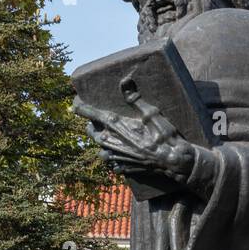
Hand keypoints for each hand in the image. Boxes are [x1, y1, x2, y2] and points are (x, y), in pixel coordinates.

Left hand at [74, 85, 198, 188]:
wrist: (173, 162)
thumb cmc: (164, 136)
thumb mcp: (152, 113)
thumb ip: (135, 98)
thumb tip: (124, 81)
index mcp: (117, 126)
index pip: (92, 114)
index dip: (82, 108)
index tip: (75, 104)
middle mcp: (112, 143)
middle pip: (92, 133)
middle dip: (92, 125)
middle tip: (95, 121)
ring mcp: (117, 158)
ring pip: (100, 150)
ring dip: (101, 144)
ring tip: (108, 139)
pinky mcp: (124, 168)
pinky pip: (111, 164)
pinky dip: (112, 159)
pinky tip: (118, 155)